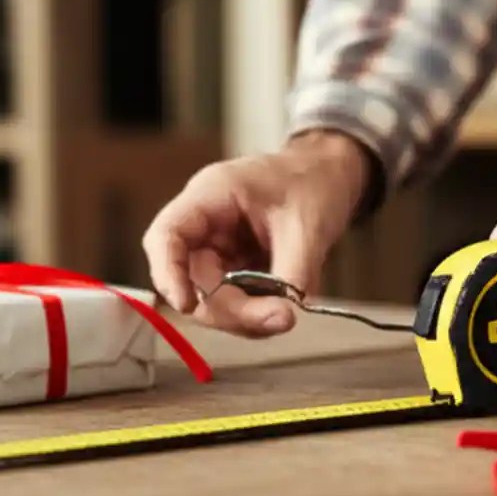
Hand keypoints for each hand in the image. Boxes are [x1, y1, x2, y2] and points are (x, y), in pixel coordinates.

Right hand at [143, 130, 369, 337]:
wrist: (330, 177)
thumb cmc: (314, 184)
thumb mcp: (308, 226)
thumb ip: (292, 273)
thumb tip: (283, 316)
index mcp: (210, 196)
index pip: (166, 236)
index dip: (168, 273)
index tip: (186, 304)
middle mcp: (205, 226)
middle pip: (192, 281)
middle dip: (231, 309)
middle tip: (280, 318)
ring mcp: (218, 250)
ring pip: (211, 299)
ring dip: (245, 316)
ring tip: (288, 312)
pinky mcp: (234, 270)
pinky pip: (234, 302)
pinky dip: (256, 313)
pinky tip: (285, 306)